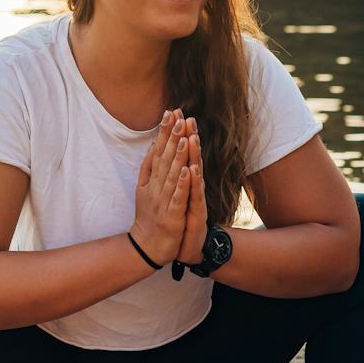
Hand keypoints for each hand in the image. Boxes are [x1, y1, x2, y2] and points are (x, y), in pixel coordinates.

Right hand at [130, 109, 192, 264]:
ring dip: (178, 156)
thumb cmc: (150, 216)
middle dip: (172, 137)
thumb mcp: (145, 188)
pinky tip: (188, 170)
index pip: (158, 150)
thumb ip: (149, 167)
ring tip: (184, 137)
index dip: (164, 131)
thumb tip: (153, 144)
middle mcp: (156, 187)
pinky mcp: (173, 215)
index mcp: (152, 180)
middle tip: (179, 115)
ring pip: (172, 175)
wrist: (148, 246)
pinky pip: (178, 197)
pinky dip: (182, 184)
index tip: (171, 112)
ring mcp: (164, 200)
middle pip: (165, 158)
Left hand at [174, 127, 206, 267]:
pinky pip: (194, 196)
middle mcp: (193, 187)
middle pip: (192, 158)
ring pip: (195, 174)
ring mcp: (196, 199)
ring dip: (194, 156)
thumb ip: (174, 175)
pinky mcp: (196, 212)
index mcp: (185, 181)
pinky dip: (193, 183)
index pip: (183, 153)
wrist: (186, 248)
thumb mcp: (175, 194)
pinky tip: (192, 170)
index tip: (177, 114)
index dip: (180, 134)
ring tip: (192, 137)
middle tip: (189, 118)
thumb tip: (168, 155)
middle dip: (189, 138)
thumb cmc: (180, 220)